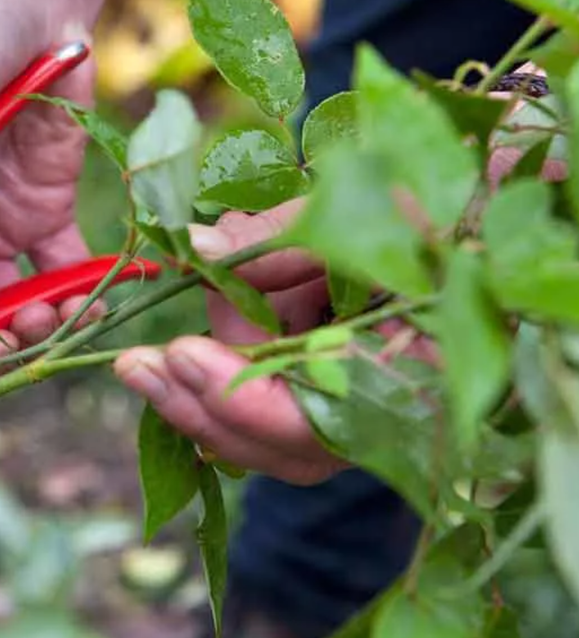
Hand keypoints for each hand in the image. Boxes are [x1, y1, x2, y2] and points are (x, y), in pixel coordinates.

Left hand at [111, 64, 567, 484]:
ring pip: (277, 435)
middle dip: (205, 408)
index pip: (327, 423)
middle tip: (135, 368)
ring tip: (145, 364)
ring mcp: (373, 404)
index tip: (182, 354)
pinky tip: (182, 365)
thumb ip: (281, 237)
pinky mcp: (346, 387)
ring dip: (207, 399)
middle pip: (289, 446)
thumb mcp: (371, 203)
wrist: (503, 194)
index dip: (247, 399)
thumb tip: (190, 248)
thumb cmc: (456, 191)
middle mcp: (403, 409)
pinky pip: (280, 405)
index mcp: (432, 374)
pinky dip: (230, 383)